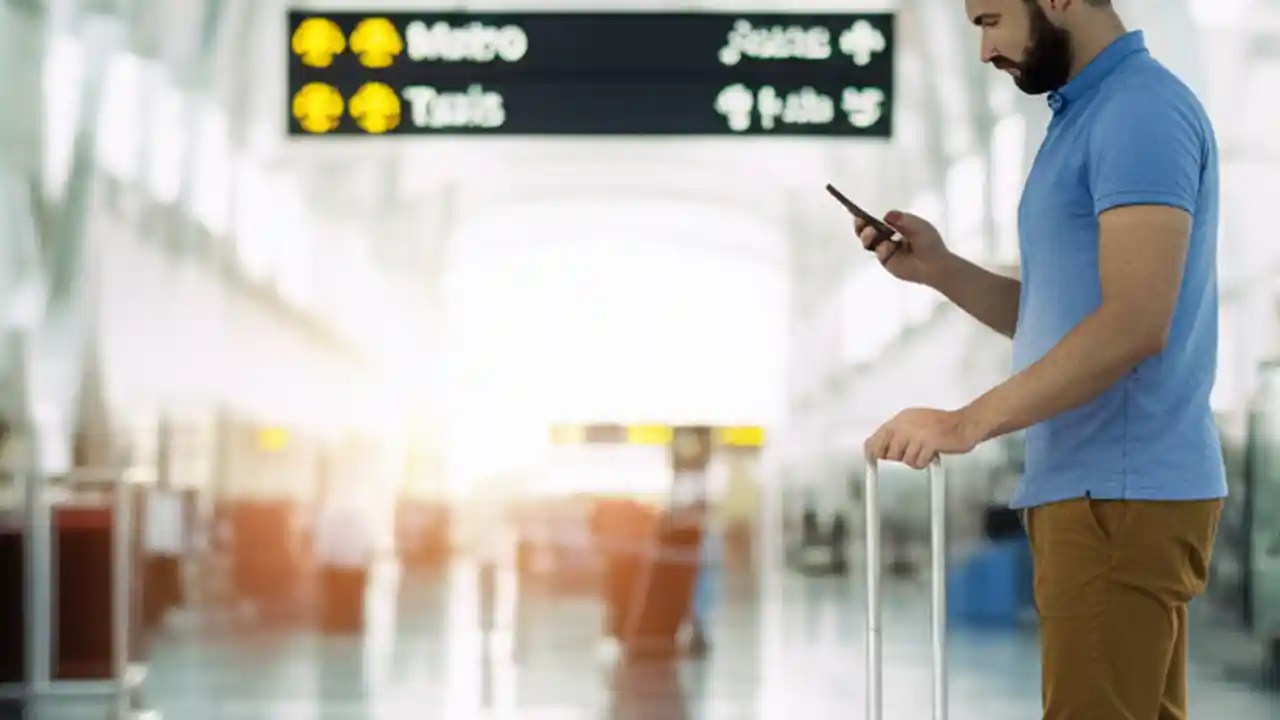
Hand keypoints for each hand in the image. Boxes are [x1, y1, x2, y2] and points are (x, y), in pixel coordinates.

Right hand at [856, 211, 954, 287]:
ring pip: (869, 243)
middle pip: (867, 231)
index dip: (866, 217)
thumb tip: (886, 216)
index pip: (877, 220)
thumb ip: (902, 219)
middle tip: (859, 221)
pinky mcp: (887, 262)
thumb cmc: (929, 243)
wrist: (935, 264)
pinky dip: (883, 248)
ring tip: (871, 232)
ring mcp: (886, 251)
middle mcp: (888, 238)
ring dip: (867, 236)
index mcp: (895, 226)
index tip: (858, 213)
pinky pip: (879, 253)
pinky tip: (890, 247)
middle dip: (861, 226)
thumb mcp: (917, 225)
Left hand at [863, 408, 984, 469]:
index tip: (872, 463)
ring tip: (924, 453)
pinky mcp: (928, 443)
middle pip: (888, 454)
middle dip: (899, 459)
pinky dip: (924, 463)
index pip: (875, 440)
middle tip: (912, 454)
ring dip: (915, 461)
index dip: (873, 455)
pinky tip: (931, 455)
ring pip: (904, 460)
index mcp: (900, 419)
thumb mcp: (915, 424)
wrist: (966, 424)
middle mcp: (905, 424)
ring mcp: (917, 433)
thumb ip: (899, 435)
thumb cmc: (943, 426)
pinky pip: (917, 463)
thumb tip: (880, 450)